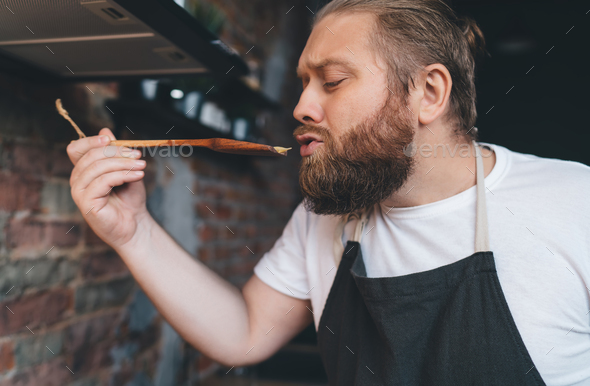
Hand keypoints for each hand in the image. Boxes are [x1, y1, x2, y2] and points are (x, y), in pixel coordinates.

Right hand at [67, 128, 148, 248]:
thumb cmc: (129, 198)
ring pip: (98, 167)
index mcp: (83, 170)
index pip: (76, 148)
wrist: (135, 224)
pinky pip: (103, 181)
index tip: (111, 138)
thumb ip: (116, 153)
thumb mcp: (125, 170)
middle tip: (137, 155)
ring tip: (142, 166)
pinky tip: (138, 175)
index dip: (91, 140)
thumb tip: (106, 130)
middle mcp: (77, 180)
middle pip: (90, 156)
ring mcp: (79, 192)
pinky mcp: (86, 203)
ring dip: (123, 164)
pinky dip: (123, 175)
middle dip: (116, 152)